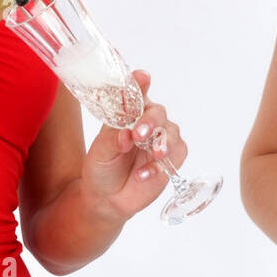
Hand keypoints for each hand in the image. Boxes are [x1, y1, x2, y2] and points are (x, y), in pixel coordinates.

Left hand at [79, 69, 188, 223]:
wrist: (107, 199)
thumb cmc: (101, 167)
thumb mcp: (100, 152)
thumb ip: (112, 139)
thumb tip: (126, 133)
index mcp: (128, 113)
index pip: (136, 93)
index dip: (140, 83)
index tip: (142, 77)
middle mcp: (147, 122)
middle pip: (158, 111)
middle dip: (151, 121)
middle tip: (139, 134)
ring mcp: (161, 140)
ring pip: (172, 131)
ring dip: (163, 142)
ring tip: (153, 154)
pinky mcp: (171, 160)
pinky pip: (176, 155)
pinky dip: (161, 165)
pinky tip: (144, 175)